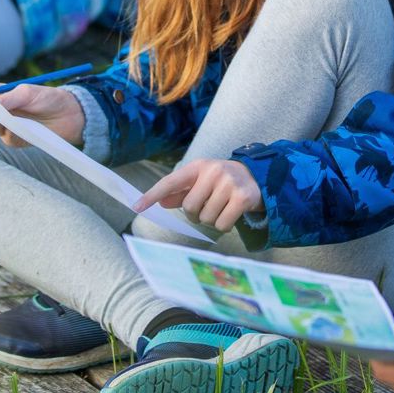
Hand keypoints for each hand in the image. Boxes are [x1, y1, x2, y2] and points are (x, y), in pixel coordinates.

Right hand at [0, 82, 85, 147]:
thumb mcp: (29, 92)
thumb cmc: (49, 98)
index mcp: (1, 94)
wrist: (71, 115)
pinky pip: (8, 139)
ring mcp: (8, 126)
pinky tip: (19, 130)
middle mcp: (1, 110)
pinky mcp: (17, 139)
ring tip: (0, 116)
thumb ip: (9, 98)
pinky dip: (13, 133)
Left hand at [134, 159, 263, 231]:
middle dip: (196, 214)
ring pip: (206, 218)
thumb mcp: (201, 181)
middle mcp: (213, 171)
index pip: (171, 182)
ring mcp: (229, 183)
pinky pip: (221, 224)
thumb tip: (161, 202)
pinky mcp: (243, 198)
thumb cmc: (221, 182)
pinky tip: (231, 213)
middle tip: (208, 206)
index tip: (137, 206)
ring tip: (221, 207)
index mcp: (199, 167)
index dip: (152, 194)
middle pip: (190, 207)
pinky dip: (224, 225)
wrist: (256, 177)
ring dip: (211, 219)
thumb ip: (180, 193)